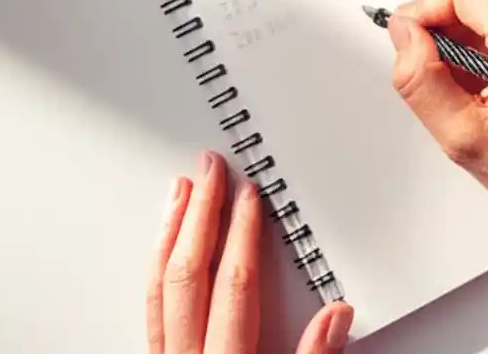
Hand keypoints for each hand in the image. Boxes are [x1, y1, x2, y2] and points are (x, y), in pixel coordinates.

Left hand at [147, 151, 354, 352]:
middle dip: (201, 213)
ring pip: (160, 284)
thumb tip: (336, 315)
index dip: (242, 232)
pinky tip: (163, 245)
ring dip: (172, 231)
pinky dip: (156, 265)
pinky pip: (150, 303)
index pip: (234, 282)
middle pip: (189, 271)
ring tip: (180, 192)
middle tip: (210, 172)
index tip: (248, 193)